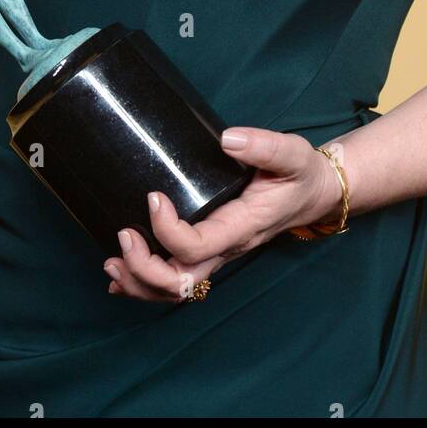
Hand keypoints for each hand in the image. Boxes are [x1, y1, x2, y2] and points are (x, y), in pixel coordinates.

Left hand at [103, 126, 346, 302]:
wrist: (314, 194)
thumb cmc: (301, 174)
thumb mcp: (291, 154)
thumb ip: (264, 146)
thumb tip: (228, 138)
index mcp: (242, 227)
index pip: (199, 245)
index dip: (168, 230)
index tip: (153, 197)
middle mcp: (227, 248)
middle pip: (181, 280)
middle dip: (145, 268)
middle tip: (124, 234)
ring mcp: (218, 254)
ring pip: (175, 288)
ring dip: (139, 282)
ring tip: (112, 261)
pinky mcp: (211, 250)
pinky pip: (177, 279)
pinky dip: (144, 284)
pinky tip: (120, 275)